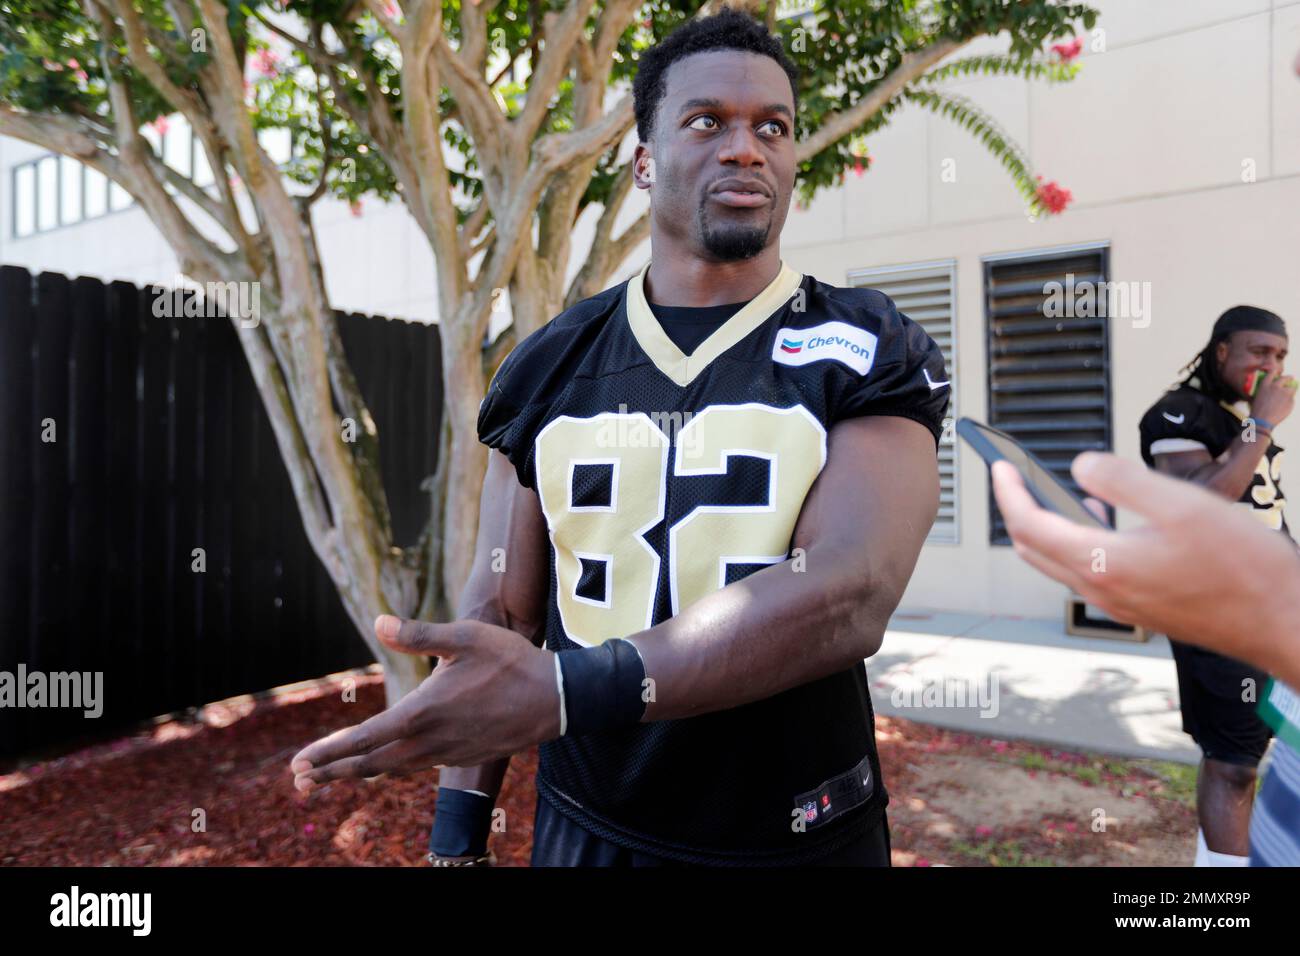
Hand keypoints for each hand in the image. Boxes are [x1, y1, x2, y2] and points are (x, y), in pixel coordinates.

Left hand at [290, 616, 560, 790]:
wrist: (555, 699)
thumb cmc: (510, 661)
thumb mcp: (465, 637)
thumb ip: (419, 634)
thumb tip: (379, 621)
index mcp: (423, 712)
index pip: (365, 738)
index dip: (329, 752)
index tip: (300, 762)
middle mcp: (430, 741)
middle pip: (371, 765)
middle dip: (332, 773)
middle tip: (299, 782)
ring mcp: (446, 753)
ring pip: (392, 769)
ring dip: (357, 774)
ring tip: (328, 777)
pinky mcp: (461, 757)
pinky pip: (416, 766)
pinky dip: (390, 768)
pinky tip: (383, 763)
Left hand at [992, 451, 1299, 683]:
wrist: (1284, 623)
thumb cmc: (1245, 570)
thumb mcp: (1183, 505)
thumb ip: (1125, 481)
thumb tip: (1081, 466)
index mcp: (1103, 563)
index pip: (1029, 525)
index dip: (1009, 492)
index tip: (1001, 467)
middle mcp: (1103, 590)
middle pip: (1035, 547)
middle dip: (1019, 508)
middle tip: (1015, 477)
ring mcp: (1121, 603)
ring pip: (1060, 562)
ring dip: (1050, 526)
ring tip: (1059, 492)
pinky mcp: (1141, 607)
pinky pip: (1090, 572)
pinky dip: (1081, 543)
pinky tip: (1109, 521)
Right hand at [1250, 370, 1296, 426]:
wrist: (1262, 421)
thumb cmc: (1256, 412)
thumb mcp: (1257, 398)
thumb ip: (1266, 392)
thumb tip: (1272, 391)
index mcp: (1265, 385)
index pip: (1272, 372)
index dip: (1275, 371)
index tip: (1277, 372)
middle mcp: (1276, 387)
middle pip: (1286, 378)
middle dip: (1289, 378)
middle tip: (1291, 378)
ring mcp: (1285, 393)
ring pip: (1292, 389)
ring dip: (1291, 390)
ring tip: (1287, 396)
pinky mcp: (1291, 401)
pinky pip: (1292, 400)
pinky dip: (1289, 403)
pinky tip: (1282, 409)